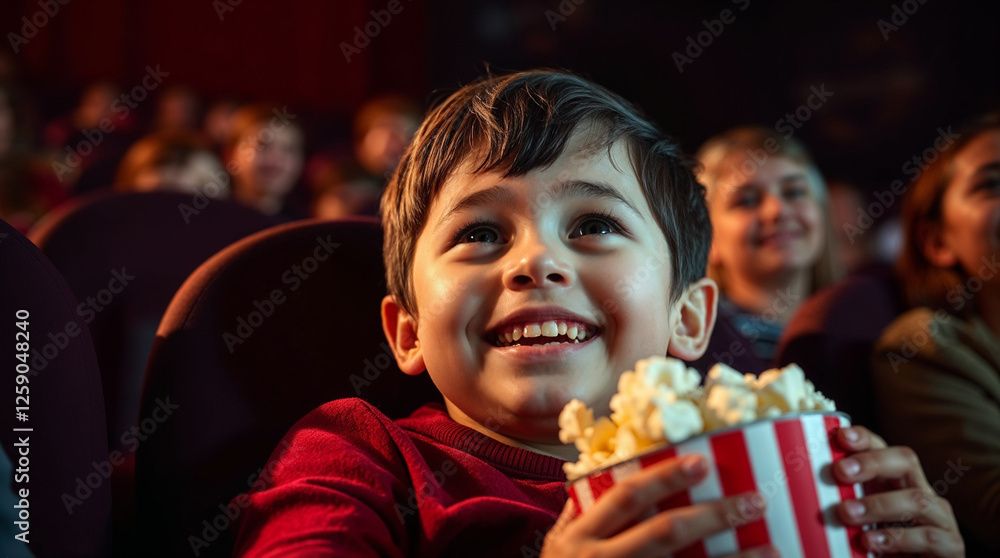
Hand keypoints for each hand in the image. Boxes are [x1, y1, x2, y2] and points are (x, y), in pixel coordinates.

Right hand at [541, 454, 777, 557]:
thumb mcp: (555, 548)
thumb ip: (577, 515)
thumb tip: (603, 472)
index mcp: (581, 539)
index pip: (626, 498)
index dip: (664, 478)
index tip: (703, 461)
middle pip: (664, 534)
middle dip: (712, 516)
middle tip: (755, 501)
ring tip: (773, 548)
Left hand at [833, 426, 964, 556]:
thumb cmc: (880, 547)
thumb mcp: (858, 521)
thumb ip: (843, 501)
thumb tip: (800, 485)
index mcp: (896, 482)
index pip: (883, 448)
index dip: (864, 439)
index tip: (840, 436)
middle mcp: (921, 492)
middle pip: (905, 461)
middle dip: (872, 462)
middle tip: (840, 471)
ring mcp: (940, 518)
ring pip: (917, 499)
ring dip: (879, 504)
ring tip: (846, 513)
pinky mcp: (950, 546)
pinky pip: (928, 537)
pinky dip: (897, 538)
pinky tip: (872, 542)